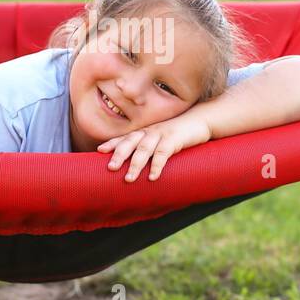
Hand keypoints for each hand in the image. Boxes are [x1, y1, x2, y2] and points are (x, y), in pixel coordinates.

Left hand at [97, 113, 211, 181]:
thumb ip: (149, 149)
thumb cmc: (178, 135)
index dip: (113, 143)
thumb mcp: (160, 140)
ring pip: (144, 149)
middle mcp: (150, 132)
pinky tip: (153, 177)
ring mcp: (161, 134)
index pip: (125, 138)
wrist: (200, 121)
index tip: (100, 150)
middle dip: (119, 154)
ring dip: (136, 164)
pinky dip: (157, 165)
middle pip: (131, 142)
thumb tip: (136, 167)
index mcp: (144, 133)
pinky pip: (163, 153)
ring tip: (128, 179)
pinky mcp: (174, 139)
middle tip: (110, 168)